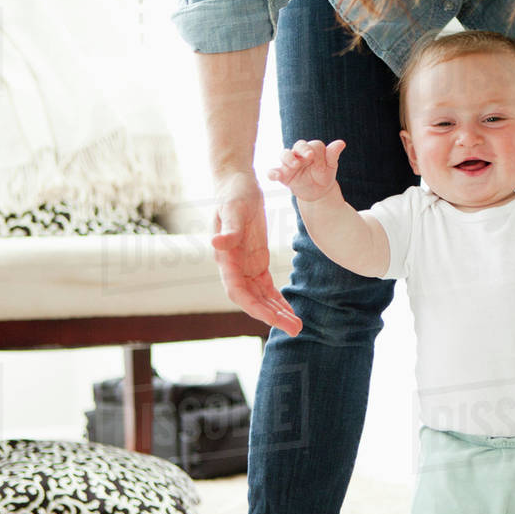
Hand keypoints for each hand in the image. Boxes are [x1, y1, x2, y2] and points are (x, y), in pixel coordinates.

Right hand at [210, 171, 301, 336]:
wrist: (237, 184)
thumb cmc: (233, 194)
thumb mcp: (234, 209)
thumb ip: (229, 230)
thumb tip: (217, 244)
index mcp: (226, 260)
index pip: (238, 292)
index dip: (254, 307)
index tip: (273, 319)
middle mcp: (234, 269)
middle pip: (252, 300)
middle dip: (272, 316)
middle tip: (295, 329)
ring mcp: (245, 268)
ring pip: (261, 298)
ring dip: (277, 313)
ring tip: (297, 326)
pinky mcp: (256, 263)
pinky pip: (267, 288)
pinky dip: (278, 301)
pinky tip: (291, 312)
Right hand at [268, 139, 345, 202]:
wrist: (318, 192)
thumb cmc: (324, 175)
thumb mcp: (330, 166)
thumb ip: (332, 155)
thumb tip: (341, 143)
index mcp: (312, 149)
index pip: (312, 146)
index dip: (313, 151)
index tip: (314, 158)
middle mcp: (299, 154)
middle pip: (297, 146)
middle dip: (301, 150)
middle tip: (308, 156)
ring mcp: (290, 164)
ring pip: (284, 155)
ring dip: (288, 158)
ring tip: (294, 165)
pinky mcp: (283, 175)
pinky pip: (274, 172)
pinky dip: (272, 173)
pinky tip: (275, 176)